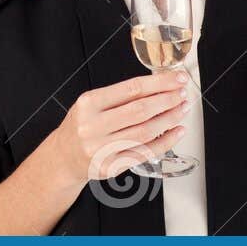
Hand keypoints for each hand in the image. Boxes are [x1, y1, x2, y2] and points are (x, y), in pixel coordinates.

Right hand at [46, 71, 189, 183]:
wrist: (64, 156)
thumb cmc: (82, 125)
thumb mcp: (92, 103)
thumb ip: (120, 96)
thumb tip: (159, 86)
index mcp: (89, 103)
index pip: (131, 89)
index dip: (159, 83)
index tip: (176, 79)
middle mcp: (93, 126)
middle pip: (140, 110)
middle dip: (167, 100)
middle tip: (182, 93)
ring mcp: (101, 148)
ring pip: (145, 132)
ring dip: (169, 119)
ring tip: (182, 110)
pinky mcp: (111, 166)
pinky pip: (144, 153)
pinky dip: (165, 142)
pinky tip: (176, 132)